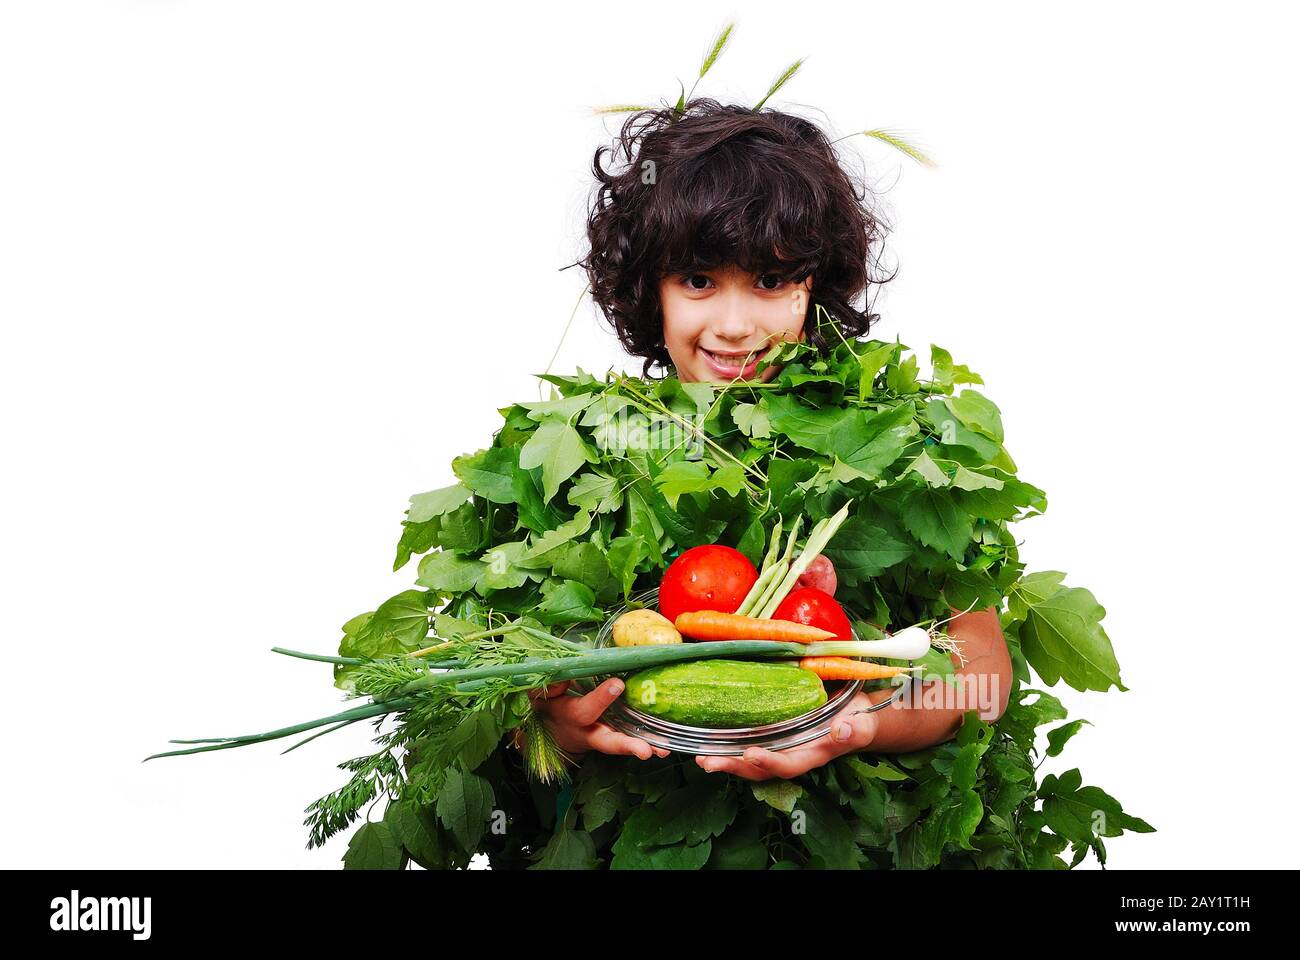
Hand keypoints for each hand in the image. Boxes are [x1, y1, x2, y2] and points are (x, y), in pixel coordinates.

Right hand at [522, 678, 670, 760]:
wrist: (554, 732)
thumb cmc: (551, 707)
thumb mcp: (541, 696)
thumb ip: (551, 686)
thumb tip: (565, 676)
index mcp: (571, 716)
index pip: (585, 710)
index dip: (600, 699)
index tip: (617, 684)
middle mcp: (590, 732)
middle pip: (607, 742)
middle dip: (625, 745)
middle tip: (644, 750)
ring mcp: (606, 738)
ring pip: (624, 746)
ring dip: (643, 748)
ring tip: (662, 750)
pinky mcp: (617, 738)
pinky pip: (633, 742)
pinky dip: (650, 745)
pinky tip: (666, 746)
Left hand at [694, 691, 878, 780]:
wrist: (852, 715)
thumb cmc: (857, 719)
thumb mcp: (861, 722)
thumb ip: (855, 729)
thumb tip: (842, 730)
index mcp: (811, 755)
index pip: (788, 765)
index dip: (769, 763)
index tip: (751, 755)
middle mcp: (790, 755)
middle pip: (758, 769)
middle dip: (733, 767)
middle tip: (708, 761)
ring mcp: (778, 745)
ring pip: (747, 759)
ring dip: (723, 758)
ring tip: (700, 756)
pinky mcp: (769, 732)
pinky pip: (745, 740)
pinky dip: (726, 742)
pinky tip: (707, 736)